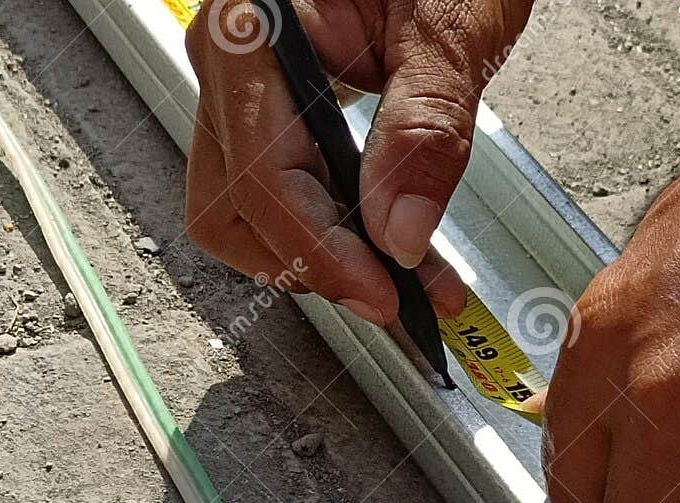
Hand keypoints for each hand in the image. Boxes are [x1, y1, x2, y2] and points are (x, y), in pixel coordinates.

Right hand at [183, 0, 533, 323]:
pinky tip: (389, 245)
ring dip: (319, 257)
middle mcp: (232, 60)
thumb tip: (398, 230)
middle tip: (392, 297)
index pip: (260, 175)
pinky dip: (330, 227)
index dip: (319, 251)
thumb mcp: (450, 22)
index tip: (381, 297)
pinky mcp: (275, 102)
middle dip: (308, 264)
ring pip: (245, 209)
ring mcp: (246, 85)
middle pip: (230, 207)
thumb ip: (425, 125)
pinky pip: (280, 184)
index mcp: (252, 28)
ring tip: (405, 280)